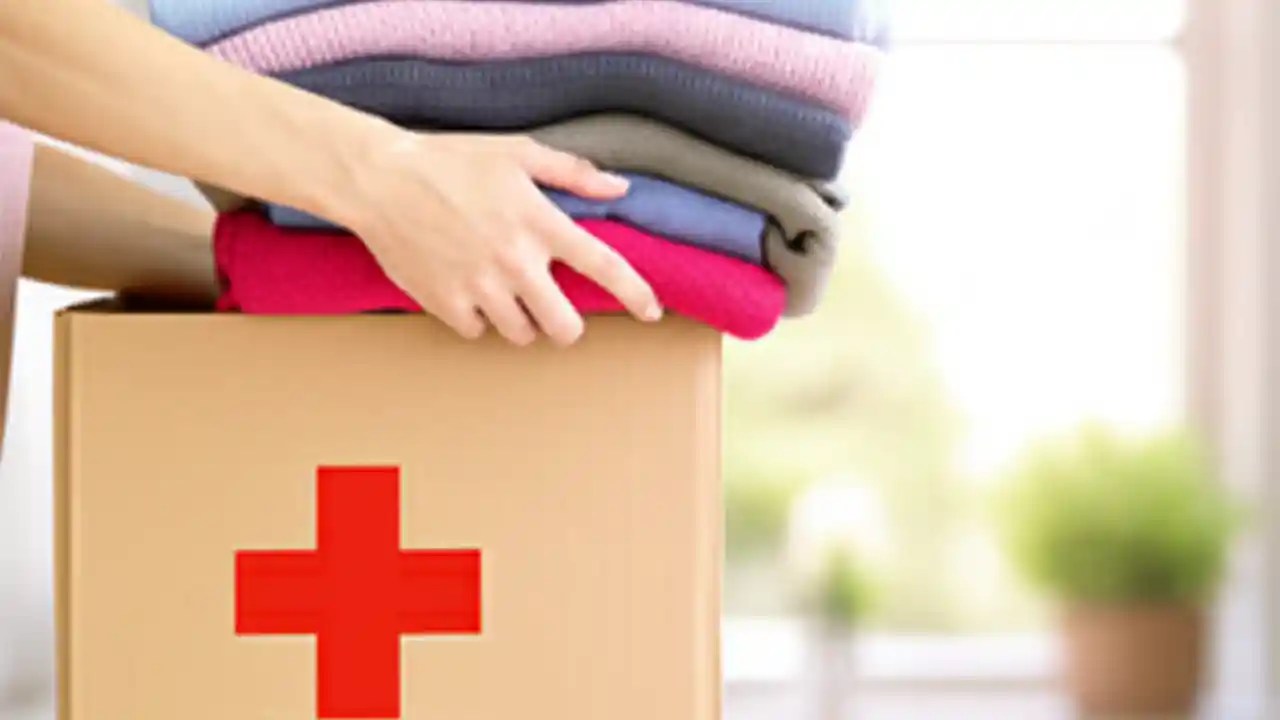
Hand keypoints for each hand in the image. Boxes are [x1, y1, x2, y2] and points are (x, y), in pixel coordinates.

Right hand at [332, 128, 662, 345]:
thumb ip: (572, 172)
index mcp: (539, 222)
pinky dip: (478, 319)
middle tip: (554, 312)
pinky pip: (478, 332)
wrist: (380, 179)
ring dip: (521, 322)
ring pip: (522, 335)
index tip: (652, 311)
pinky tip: (467, 291)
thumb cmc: (451, 160)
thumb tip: (620, 187)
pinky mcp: (445, 303)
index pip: (603, 266)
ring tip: (503, 293)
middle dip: (566, 326)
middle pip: (565, 328)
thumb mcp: (516, 153)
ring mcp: (480, 286)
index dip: (635, 293)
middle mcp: (515, 261)